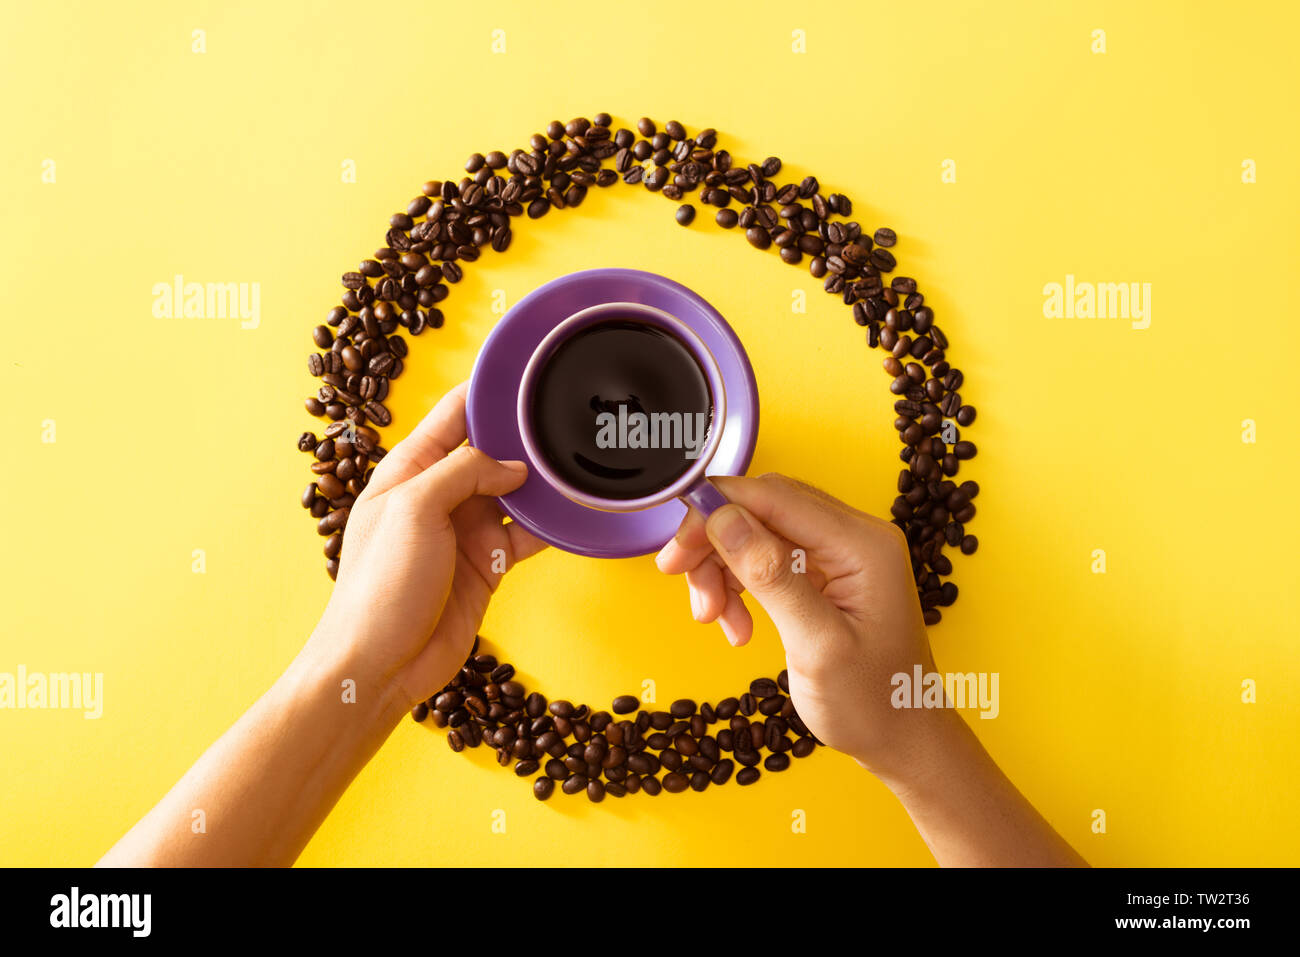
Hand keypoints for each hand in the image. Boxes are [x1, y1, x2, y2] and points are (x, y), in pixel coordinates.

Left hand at [308, 382, 545, 708]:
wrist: (382, 665)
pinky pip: (527, 533)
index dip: (486, 390)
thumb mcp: (414, 509)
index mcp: (410, 470)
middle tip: (563, 417)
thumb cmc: (377, 589)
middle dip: (524, 436)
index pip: (453, 414)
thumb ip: (463, 473)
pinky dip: (550, 524)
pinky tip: (572, 513)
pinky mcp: (488, 563)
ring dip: (542, 481)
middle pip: (491, 450)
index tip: (522, 372)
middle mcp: (439, 495)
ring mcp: (465, 529)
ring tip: (577, 462)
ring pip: (515, 491)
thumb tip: (512, 465)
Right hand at [655, 473, 956, 786]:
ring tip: (712, 616)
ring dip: (723, 569)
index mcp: (863, 545)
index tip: (678, 546)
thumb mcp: (817, 645)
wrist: (903, 739)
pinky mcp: (827, 573)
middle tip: (679, 577)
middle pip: (761, 508)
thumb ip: (772, 577)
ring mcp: (842, 554)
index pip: (774, 496)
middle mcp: (855, 538)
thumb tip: (724, 518)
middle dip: (714, 541)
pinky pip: (767, 558)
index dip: (716, 510)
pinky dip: (740, 585)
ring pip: (758, 533)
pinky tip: (735, 624)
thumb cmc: (874, 703)